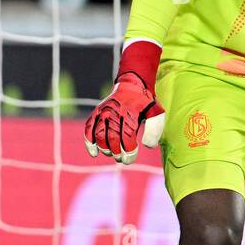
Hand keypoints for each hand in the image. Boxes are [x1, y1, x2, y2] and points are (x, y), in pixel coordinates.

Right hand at [84, 41, 164, 164]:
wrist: (133, 85)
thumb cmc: (146, 103)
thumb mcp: (156, 113)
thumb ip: (154, 129)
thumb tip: (147, 146)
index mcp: (130, 113)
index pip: (127, 136)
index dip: (128, 150)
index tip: (130, 158)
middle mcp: (114, 112)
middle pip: (112, 137)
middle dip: (117, 152)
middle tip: (122, 159)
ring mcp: (103, 112)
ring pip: (99, 135)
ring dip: (105, 148)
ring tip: (112, 154)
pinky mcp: (96, 112)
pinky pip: (88, 128)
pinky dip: (89, 142)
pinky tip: (94, 153)